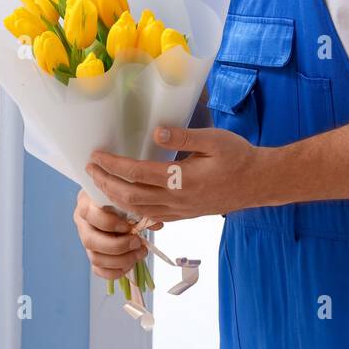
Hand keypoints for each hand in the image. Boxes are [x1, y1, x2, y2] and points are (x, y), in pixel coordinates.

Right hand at [74, 188, 163, 281]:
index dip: (110, 224)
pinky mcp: (93, 255)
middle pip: (91, 242)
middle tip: (138, 243)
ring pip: (95, 259)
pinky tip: (130, 264)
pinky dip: (115, 272)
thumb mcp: (127, 201)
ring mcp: (87, 242)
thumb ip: (140, 210)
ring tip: (139, 253)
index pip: (90, 215)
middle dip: (118, 246)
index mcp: (87, 204)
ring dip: (121, 260)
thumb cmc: (119, 202)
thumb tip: (157, 225)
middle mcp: (83, 224)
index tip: (129, 227)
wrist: (114, 208)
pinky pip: (98, 270)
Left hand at [85, 125, 274, 220]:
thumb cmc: (238, 157)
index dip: (113, 166)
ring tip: (99, 183)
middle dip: (105, 184)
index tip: (96, 156)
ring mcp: (180, 211)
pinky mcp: (184, 215)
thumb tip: (156, 131)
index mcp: (183, 179)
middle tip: (89, 170)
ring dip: (114, 198)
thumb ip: (184, 136)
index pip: (138, 174)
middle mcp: (178, 200)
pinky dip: (131, 210)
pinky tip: (123, 200)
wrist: (259, 183)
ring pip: (138, 212)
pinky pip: (151, 218)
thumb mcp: (215, 139)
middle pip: (131, 198)